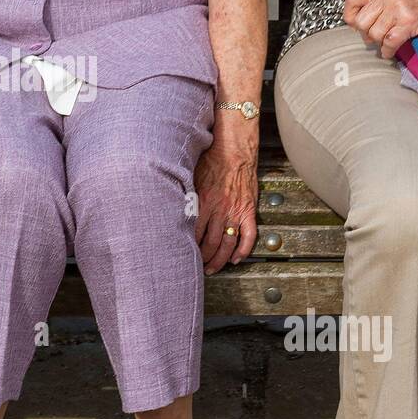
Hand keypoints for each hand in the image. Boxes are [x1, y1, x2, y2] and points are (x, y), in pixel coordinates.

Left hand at [193, 120, 258, 274]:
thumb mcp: (191, 177)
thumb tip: (169, 209)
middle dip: (203, 259)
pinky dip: (244, 250)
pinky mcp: (248, 210)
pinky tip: (237, 259)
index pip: (194, 233)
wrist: (234, 149)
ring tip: (213, 268)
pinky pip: (248, 235)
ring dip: (220, 260)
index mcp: (203, 202)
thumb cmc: (210, 159)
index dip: (189, 247)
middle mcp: (219, 209)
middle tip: (198, 268)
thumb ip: (184, 195)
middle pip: (210, 243)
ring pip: (228, 243)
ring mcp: (235, 211)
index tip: (183, 255)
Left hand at [343, 0, 417, 57]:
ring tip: (386, 39)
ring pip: (374, 34)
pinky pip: (389, 42)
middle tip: (374, 35)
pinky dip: (387, 51)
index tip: (356, 24)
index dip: (350, 16)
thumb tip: (356, 20)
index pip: (351, 0)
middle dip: (365, 33)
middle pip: (360, 22)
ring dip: (379, 42)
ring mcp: (398, 6)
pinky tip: (390, 50)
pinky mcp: (410, 21)